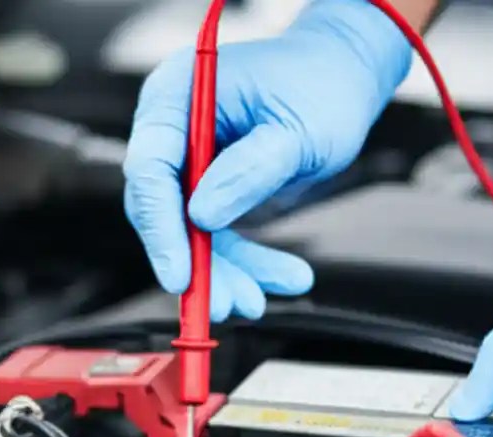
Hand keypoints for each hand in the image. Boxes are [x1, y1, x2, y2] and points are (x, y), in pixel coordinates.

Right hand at [123, 0, 411, 320]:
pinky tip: (283, 278)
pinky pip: (216, 235)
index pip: (149, 169)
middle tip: (227, 304)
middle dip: (197, 264)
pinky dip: (245, 262)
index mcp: (177, 96)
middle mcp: (172, 127)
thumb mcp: (297, 130)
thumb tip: (202, 215)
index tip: (181, 276)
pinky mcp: (210, 187)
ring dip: (224, 273)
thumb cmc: (323, 85)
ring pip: (189, 233)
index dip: (161, 229)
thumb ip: (252, 169)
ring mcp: (189, 159)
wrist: (343, 76)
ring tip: (256, 302)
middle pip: (162, 209)